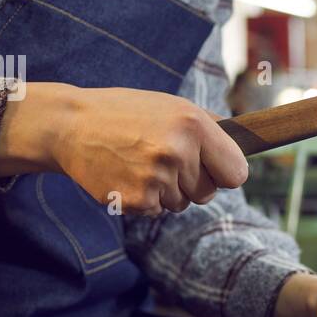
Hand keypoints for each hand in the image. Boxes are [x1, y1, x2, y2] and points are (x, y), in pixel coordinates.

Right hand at [0, 82, 247, 214]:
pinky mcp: (136, 199)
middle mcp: (178, 151)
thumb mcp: (172, 106)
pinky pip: (157, 210)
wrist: (71, 125)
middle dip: (192, 182)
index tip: (217, 170)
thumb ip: (210, 127)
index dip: (226, 174)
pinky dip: (145, 199)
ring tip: (140, 163)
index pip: (237, 173)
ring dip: (166, 190)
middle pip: (209, 193)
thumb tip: (245, 146)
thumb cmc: (128, 114)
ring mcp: (157, 178)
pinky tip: (127, 175)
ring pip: (182, 204)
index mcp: (194, 125)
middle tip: (163, 159)